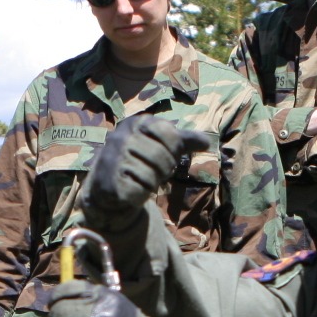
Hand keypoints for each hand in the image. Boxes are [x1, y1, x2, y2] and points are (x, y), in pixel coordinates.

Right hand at [80, 115, 210, 226]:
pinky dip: (141, 194)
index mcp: (137, 123)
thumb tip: (207, 141)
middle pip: (162, 157)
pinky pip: (139, 190)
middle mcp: (121, 137)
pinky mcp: (110, 181)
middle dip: (165, 169)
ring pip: (151, 176)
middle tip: (156, 171)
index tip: (167, 153)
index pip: (169, 133)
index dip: (174, 149)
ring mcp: (113, 159)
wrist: (110, 181)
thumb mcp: (163, 145)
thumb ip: (184, 141)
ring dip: (153, 182)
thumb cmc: (142, 159)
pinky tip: (134, 188)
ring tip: (143, 179)